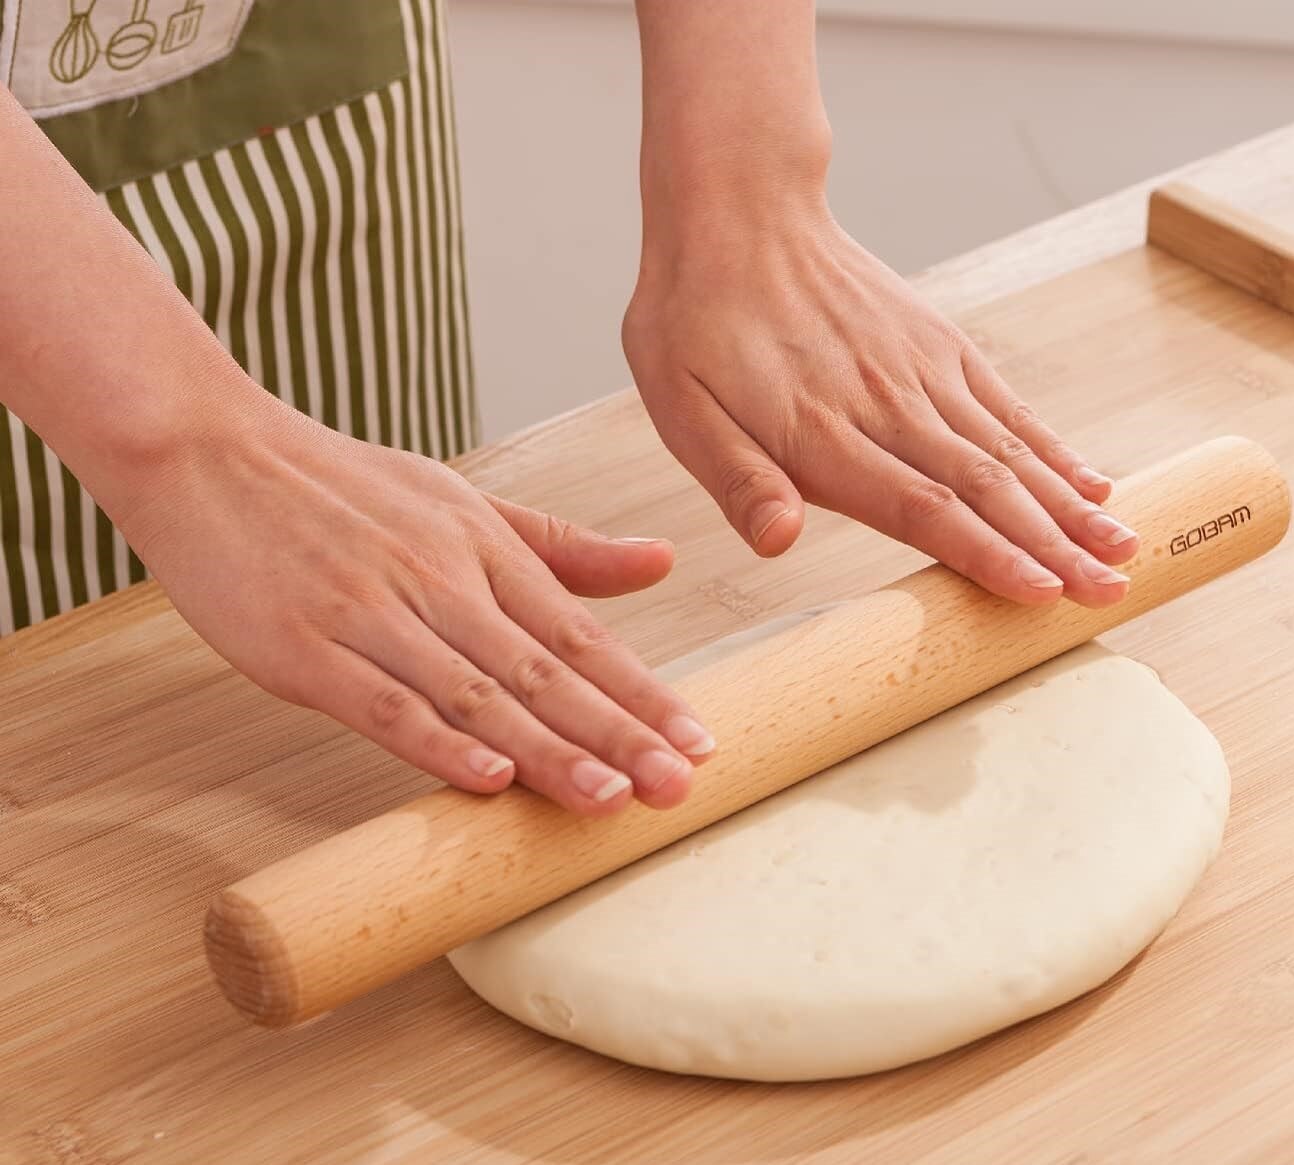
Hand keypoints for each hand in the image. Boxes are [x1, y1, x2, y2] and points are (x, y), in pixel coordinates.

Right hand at [116, 394, 713, 815]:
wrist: (209, 451)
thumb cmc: (341, 485)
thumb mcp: (464, 500)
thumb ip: (562, 545)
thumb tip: (662, 562)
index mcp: (484, 550)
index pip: (579, 635)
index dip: (642, 692)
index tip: (698, 740)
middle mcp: (441, 582)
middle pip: (543, 671)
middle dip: (617, 733)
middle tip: (677, 785)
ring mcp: (372, 616)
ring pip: (476, 693)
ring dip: (547, 750)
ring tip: (609, 797)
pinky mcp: (304, 650)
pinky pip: (382, 704)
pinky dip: (436, 741)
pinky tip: (487, 778)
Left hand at [623, 207, 1137, 606]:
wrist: (738, 212)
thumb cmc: (696, 319)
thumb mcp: (680, 404)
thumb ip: (736, 478)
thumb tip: (779, 541)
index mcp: (823, 435)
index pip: (921, 507)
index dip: (985, 555)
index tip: (1042, 597)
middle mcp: (888, 406)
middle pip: (984, 486)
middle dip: (1052, 546)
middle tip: (1110, 592)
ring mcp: (923, 371)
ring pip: (1009, 449)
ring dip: (1068, 505)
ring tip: (1122, 548)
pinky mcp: (939, 345)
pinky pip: (1007, 404)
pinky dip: (1053, 447)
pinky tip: (1090, 482)